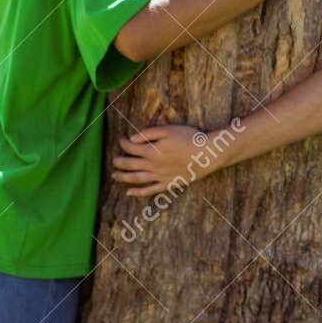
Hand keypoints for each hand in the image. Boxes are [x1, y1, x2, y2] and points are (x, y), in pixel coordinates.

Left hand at [112, 124, 228, 197]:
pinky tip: (129, 192)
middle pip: (130, 164)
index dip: (123, 143)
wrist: (207, 154)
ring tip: (114, 175)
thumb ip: (148, 133)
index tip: (122, 139)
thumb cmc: (190, 139)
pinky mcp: (168, 184)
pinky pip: (150, 190)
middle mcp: (153, 166)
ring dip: (123, 177)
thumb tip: (132, 139)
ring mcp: (160, 176)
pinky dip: (138, 192)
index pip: (131, 148)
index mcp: (152, 151)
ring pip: (136, 178)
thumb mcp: (168, 130)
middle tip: (114, 159)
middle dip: (119, 161)